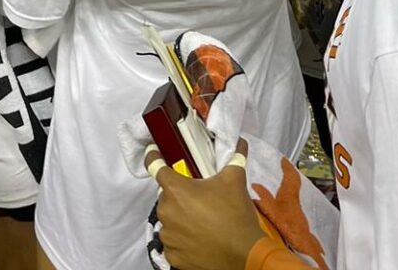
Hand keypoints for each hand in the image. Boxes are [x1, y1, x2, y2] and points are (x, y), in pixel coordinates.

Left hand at [154, 140, 259, 269]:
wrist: (243, 254)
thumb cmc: (235, 215)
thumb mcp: (235, 180)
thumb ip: (234, 157)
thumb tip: (239, 142)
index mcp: (176, 190)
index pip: (155, 167)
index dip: (154, 157)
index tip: (155, 152)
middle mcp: (166, 212)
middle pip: (167, 196)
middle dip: (180, 194)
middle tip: (199, 196)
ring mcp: (168, 237)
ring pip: (169, 220)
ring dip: (180, 217)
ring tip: (201, 220)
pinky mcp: (173, 256)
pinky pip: (173, 242)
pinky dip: (182, 239)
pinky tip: (198, 237)